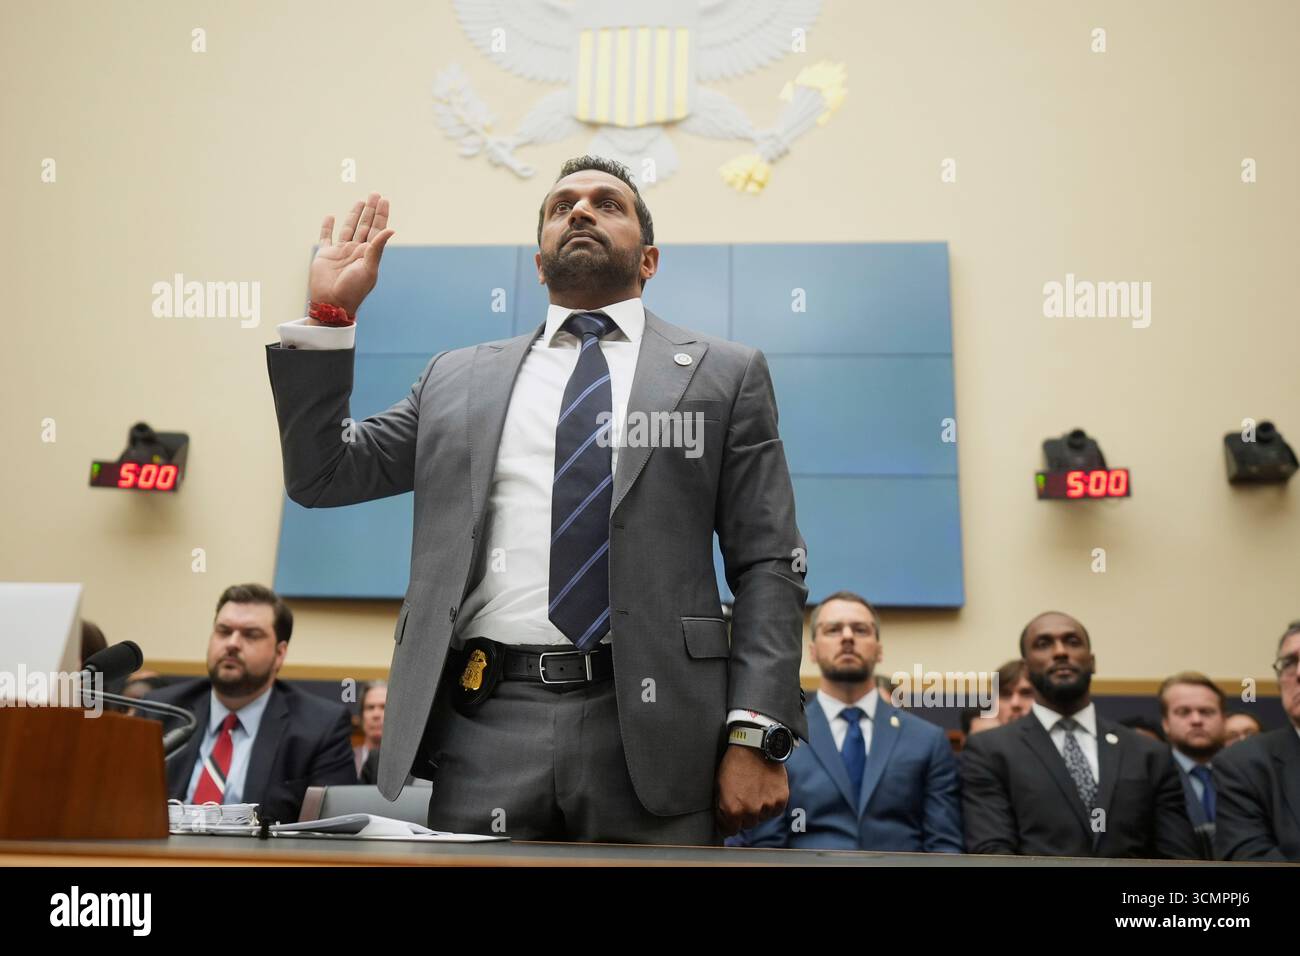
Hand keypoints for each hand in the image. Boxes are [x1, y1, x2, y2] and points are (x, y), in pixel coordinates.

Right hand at [308, 192, 395, 316]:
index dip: (381, 215)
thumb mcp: (369, 269)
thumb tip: (391, 230)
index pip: (377, 229)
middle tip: (375, 194)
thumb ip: (377, 248)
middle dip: (370, 210)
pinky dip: (327, 227)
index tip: (384, 200)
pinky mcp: (325, 255)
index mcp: (368, 254)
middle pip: (364, 225)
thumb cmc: (353, 289)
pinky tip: (330, 217)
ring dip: (354, 215)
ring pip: (348, 228)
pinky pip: (326, 237)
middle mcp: (356, 251)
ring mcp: (341, 252)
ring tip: (360, 201)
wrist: (332, 304)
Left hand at [714, 742, 788, 836]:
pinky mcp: (781, 798)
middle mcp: (750, 811)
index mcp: (732, 809)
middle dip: (744, 815)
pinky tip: (766, 790)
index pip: (730, 830)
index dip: (728, 823)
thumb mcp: (719, 785)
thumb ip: (722, 807)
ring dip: (759, 809)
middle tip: (744, 798)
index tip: (730, 816)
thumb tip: (723, 821)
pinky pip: (775, 811)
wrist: (754, 746)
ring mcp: (767, 805)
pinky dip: (771, 804)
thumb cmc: (734, 764)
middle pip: (747, 825)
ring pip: (762, 818)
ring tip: (755, 790)